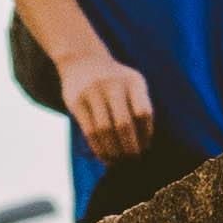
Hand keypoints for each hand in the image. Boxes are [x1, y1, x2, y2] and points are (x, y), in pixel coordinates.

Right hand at [62, 41, 156, 161]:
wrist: (83, 59)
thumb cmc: (116, 79)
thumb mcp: (132, 83)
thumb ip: (140, 106)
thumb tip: (146, 144)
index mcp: (133, 81)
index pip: (143, 112)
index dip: (146, 134)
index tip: (145, 148)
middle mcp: (113, 84)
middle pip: (124, 124)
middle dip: (130, 147)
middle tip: (133, 161)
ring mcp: (93, 92)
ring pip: (105, 130)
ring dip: (113, 151)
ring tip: (118, 162)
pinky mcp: (77, 101)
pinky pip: (89, 131)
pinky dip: (98, 148)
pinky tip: (104, 156)